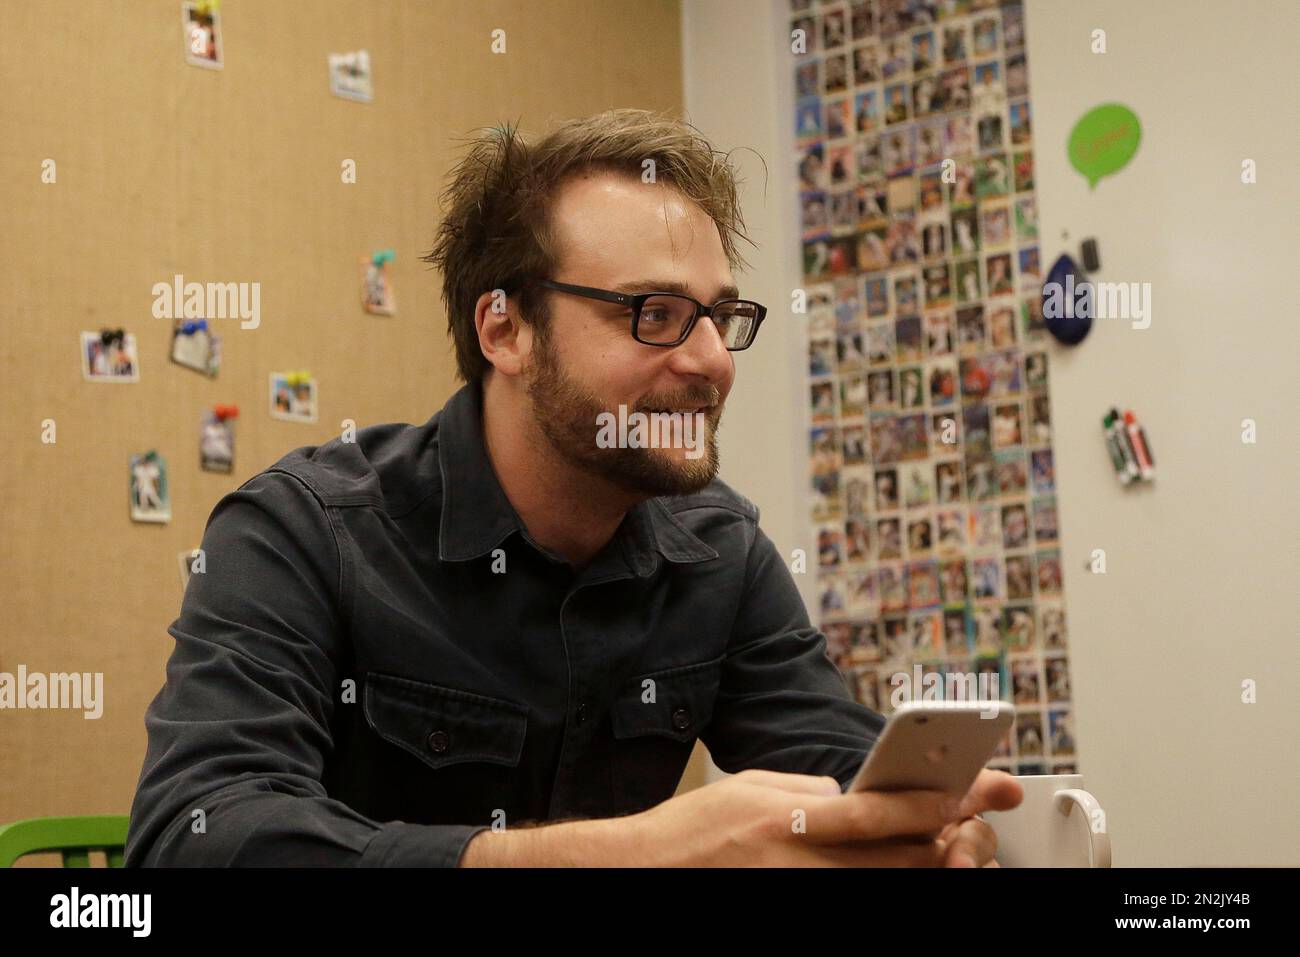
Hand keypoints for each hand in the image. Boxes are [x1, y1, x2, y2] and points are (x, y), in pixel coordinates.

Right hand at [630, 766, 1017, 865]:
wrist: (645, 871)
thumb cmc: (694, 830)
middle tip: (975, 824)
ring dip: (926, 868)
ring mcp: (800, 894)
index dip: (932, 803)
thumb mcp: (751, 788)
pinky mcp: (796, 911)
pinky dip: (888, 886)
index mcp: (789, 820)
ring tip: (950, 850)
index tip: (970, 792)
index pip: (876, 812)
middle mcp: (800, 864)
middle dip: (946, 840)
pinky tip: (902, 870)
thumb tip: (852, 794)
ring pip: (885, 888)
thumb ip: (807, 789)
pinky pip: (857, 903)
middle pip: (896, 858)